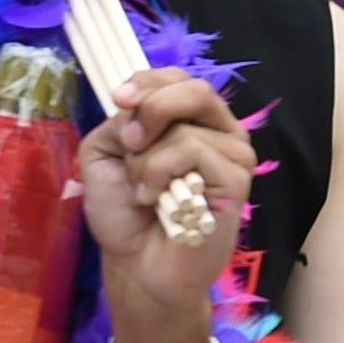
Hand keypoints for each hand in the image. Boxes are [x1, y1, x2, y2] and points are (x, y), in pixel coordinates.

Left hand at [79, 69, 253, 342]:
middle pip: (194, 89)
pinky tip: (155, 201)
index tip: (118, 100)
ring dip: (146, 160)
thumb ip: (121, 122)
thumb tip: (137, 108)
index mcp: (189, 121)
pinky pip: (194, 151)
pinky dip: (159, 173)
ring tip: (143, 191)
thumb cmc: (123, 212)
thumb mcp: (105, 154)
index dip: (148, 81)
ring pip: (185, 128)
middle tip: (130, 143)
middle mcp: (218, 132)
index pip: (178, 79)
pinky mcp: (237, 180)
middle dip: (151, 109)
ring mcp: (233, 155)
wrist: (136, 264)